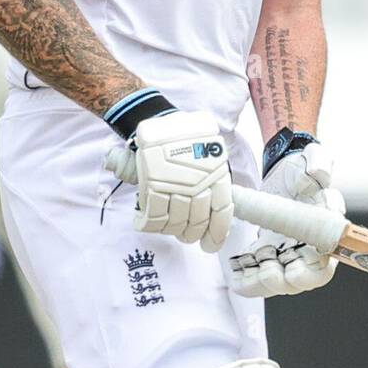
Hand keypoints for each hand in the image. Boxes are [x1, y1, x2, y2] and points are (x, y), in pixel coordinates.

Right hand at [104, 110, 232, 249]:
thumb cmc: (187, 140)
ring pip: (175, 223)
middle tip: (185, 235)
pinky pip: (155, 216)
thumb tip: (217, 210)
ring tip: (165, 224)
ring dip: (169, 229)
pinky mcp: (155, 185)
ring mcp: (176, 185)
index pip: (222, 212)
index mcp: (217, 175)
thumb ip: (213, 181)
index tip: (211, 245)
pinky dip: (149, 223)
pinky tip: (145, 220)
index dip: (217, 233)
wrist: (161, 122)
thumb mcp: (210, 155)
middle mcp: (199, 182)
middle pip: (197, 223)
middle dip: (190, 234)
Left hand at [230, 139, 341, 296]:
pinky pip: (256, 276)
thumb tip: (317, 175)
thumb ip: (319, 165)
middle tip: (266, 268)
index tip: (294, 268)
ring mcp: (285, 256)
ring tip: (245, 265)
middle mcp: (307, 252)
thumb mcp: (313, 160)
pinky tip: (234, 272)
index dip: (309, 275)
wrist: (284, 171)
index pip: (323, 269)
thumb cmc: (303, 168)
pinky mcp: (266, 254)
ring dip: (259, 281)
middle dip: (280, 281)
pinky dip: (245, 280)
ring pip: (275, 282)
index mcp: (325, 236)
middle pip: (297, 283)